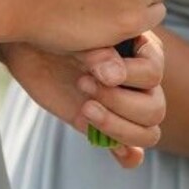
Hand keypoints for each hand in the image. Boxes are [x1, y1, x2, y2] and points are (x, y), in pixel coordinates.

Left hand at [0, 33, 167, 169]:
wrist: (34, 46)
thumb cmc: (61, 33)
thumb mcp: (80, 38)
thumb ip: (101, 54)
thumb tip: (115, 77)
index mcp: (144, 53)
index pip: (153, 73)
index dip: (128, 77)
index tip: (95, 72)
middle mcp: (141, 83)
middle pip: (154, 109)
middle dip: (119, 103)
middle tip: (82, 84)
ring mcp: (126, 107)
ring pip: (148, 132)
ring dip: (118, 128)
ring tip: (85, 110)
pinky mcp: (107, 126)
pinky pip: (131, 150)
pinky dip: (128, 155)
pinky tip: (120, 155)